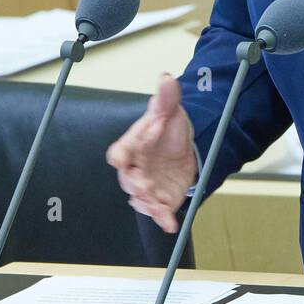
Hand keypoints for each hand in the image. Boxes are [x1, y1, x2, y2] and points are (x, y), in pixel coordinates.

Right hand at [105, 73, 197, 232]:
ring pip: (142, 199)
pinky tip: (170, 224)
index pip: (120, 151)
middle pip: (128, 179)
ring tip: (158, 208)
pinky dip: (163, 219)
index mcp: (132, 146)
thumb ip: (167, 97)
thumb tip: (166, 78)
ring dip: (149, 204)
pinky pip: (159, 211)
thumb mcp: (169, 111)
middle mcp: (135, 169)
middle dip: (135, 183)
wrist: (185, 147)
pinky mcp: (160, 199)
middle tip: (143, 186)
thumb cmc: (168, 129)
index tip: (118, 158)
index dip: (120, 155)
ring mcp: (147, 186)